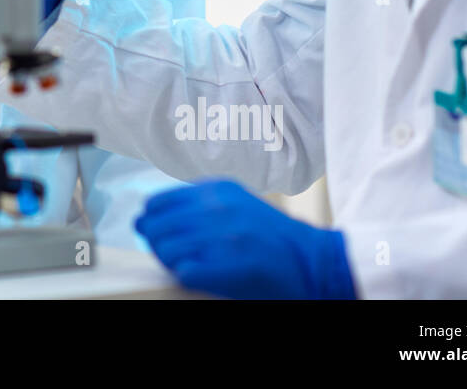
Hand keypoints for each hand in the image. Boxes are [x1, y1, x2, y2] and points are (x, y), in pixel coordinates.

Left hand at [134, 179, 356, 299]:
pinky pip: (182, 271)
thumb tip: (152, 215)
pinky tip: (198, 276)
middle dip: (157, 245)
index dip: (152, 222)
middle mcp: (214, 208)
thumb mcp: (236, 202)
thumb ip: (199, 203)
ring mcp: (220, 237)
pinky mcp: (226, 266)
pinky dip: (184, 276)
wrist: (314, 262)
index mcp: (214, 190)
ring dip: (170, 263)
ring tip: (188, 267)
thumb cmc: (274, 237)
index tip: (159, 233)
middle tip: (173, 256)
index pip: (156, 204)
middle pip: (155, 228)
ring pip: (164, 250)